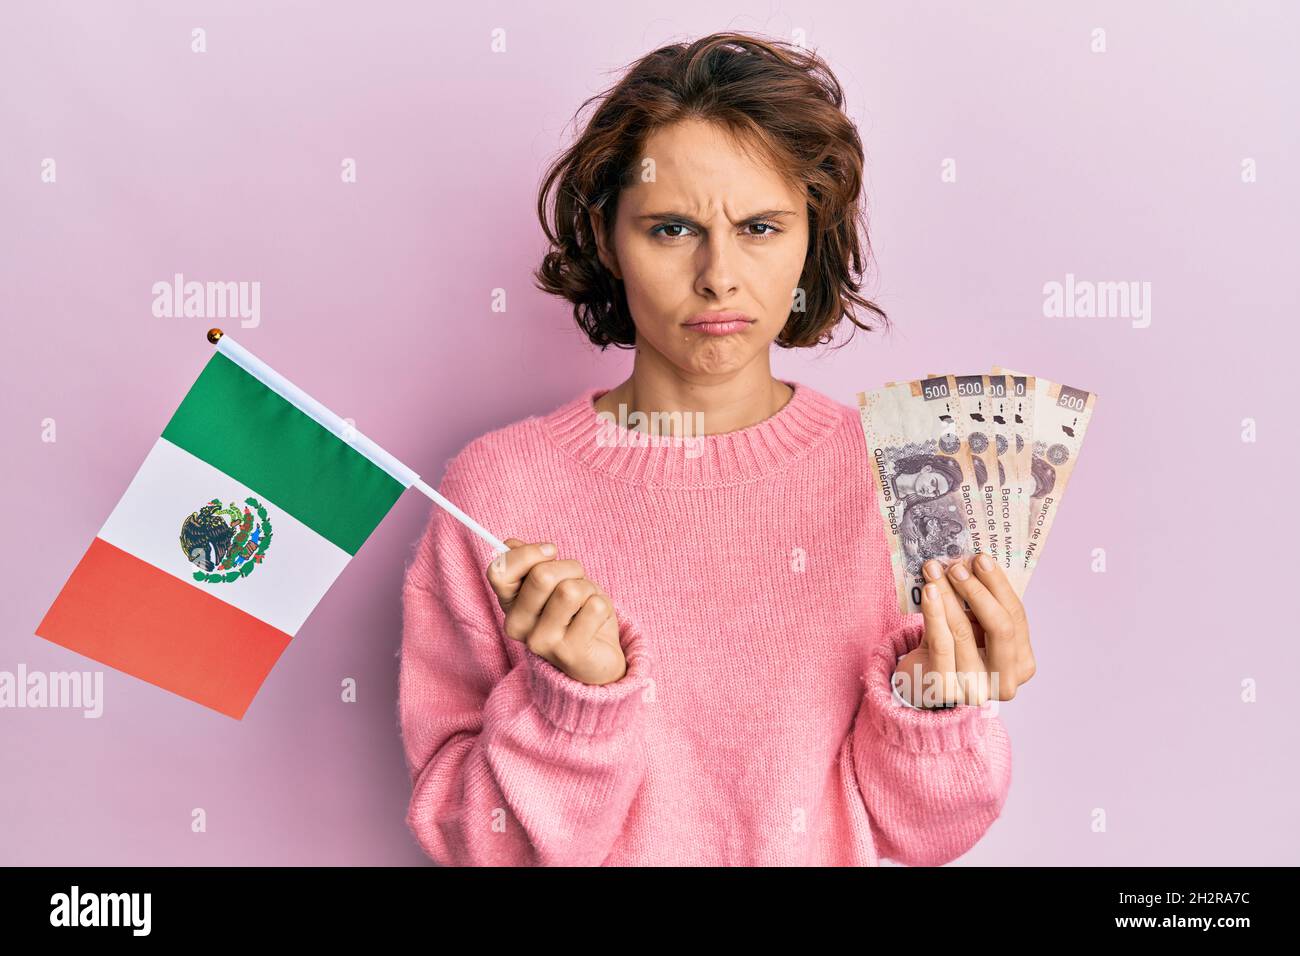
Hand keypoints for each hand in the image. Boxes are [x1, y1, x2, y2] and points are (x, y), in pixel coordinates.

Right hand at [485, 538, 627, 685]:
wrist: (596, 656)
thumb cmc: (573, 612)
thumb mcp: (551, 581)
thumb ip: (529, 563)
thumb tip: (509, 544)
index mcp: (508, 604)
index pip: (499, 571)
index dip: (529, 554)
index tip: (550, 552)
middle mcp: (517, 626)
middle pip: (541, 575)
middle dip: (570, 568)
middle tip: (576, 582)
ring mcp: (541, 642)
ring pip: (571, 590)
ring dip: (588, 589)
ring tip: (585, 605)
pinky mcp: (569, 653)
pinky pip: (595, 607)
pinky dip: (603, 605)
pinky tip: (595, 622)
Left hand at [891, 553, 1035, 707]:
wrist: (921, 683)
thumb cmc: (954, 650)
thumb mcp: (974, 628)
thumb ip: (980, 605)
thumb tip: (972, 563)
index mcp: (1022, 664)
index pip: (1016, 618)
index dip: (999, 586)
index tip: (981, 558)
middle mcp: (1005, 682)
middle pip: (1000, 627)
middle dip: (978, 590)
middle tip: (957, 566)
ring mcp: (977, 690)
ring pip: (964, 631)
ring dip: (948, 595)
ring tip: (934, 571)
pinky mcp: (946, 690)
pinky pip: (941, 643)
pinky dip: (935, 613)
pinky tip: (928, 591)